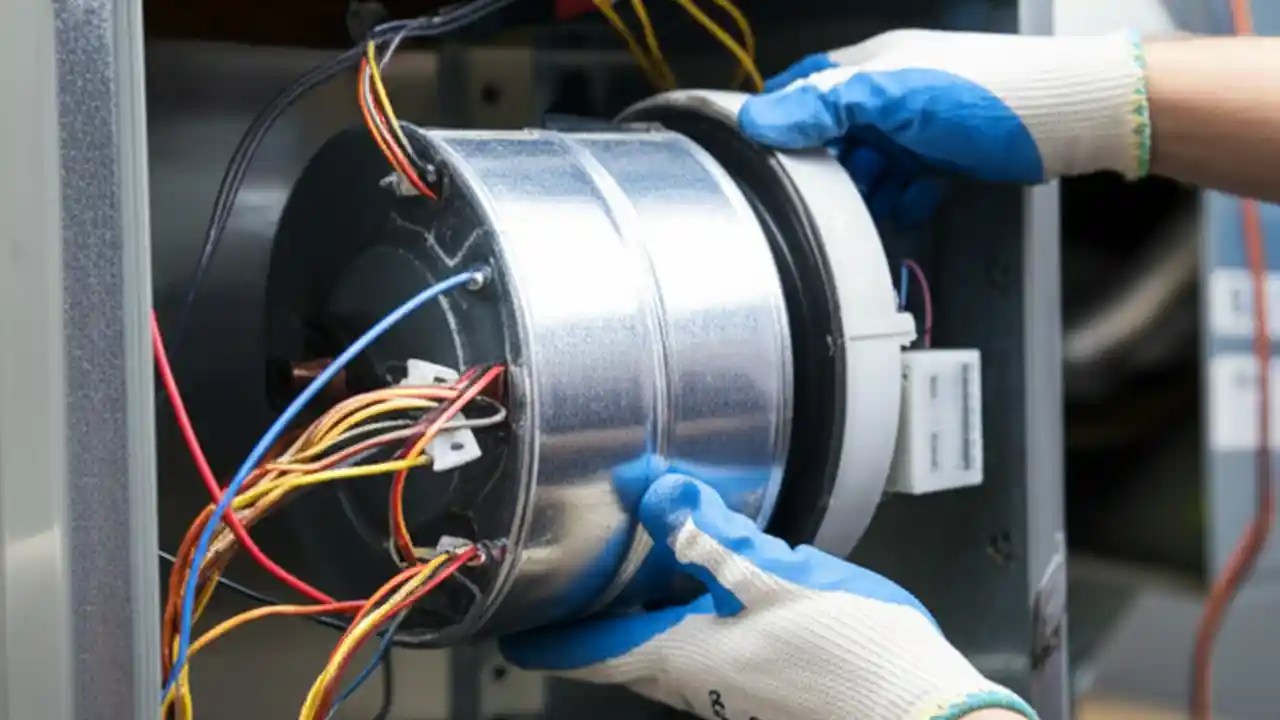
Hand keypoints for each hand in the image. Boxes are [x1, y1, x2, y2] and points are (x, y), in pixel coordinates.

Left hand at [501, 474, 1036, 719]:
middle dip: (597, 615)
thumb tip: (655, 498)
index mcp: (685, 655)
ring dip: (648, 610)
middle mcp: (699, 682)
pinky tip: (722, 588)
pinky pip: (710, 649)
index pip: (592, 649)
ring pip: (668, 647)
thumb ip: (711, 537)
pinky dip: (695, 615)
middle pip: (625, 648)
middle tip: (578, 579)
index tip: (513, 633)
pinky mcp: (768, 687)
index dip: (548, 640)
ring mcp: (734, 690)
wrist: (923, 713)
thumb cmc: (856, 656)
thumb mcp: (776, 576)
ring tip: (645, 568)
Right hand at [738, 30, 1149, 224]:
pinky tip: (913, 202)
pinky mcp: (943, 156)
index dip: (778, 118)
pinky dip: (901, 199)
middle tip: (822, 194)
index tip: (760, 156)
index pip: (802, 86)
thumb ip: (825, 107)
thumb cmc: (994, 96)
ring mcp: (917, 125)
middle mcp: (890, 92)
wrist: (1075, 118)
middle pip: (830, 134)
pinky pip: (902, 184)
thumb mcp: (896, 97)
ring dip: (864, 190)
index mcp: (872, 65)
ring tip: (876, 200)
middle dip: (825, 166)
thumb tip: (758, 119)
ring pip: (866, 165)